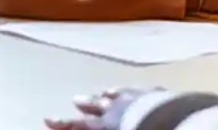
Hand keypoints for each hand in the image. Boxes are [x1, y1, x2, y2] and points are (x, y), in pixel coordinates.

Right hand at [44, 87, 159, 129]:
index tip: (48, 118)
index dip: (64, 124)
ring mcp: (137, 99)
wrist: (170, 125)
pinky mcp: (158, 97)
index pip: (80, 124)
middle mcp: (116, 108)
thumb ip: (91, 126)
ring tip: (105, 92)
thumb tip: (83, 120)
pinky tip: (136, 90)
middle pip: (98, 104)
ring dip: (110, 95)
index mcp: (105, 124)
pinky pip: (143, 92)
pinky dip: (135, 93)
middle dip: (86, 102)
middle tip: (76, 99)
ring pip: (120, 95)